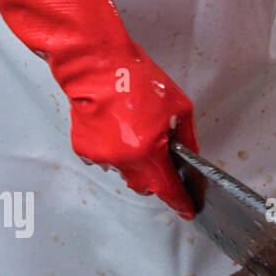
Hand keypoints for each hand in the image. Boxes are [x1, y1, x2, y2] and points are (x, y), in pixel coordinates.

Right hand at [0, 0, 197, 217]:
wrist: (95, 65)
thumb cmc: (137, 80)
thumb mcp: (178, 106)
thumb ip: (187, 137)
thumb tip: (190, 156)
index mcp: (149, 151)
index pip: (168, 189)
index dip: (180, 202)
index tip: (187, 211)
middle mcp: (124, 160)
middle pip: (145, 186)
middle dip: (155, 177)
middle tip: (157, 152)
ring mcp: (102, 157)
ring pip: (124, 172)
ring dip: (133, 161)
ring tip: (132, 130)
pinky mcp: (84, 151)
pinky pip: (105, 160)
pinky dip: (113, 150)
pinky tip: (114, 127)